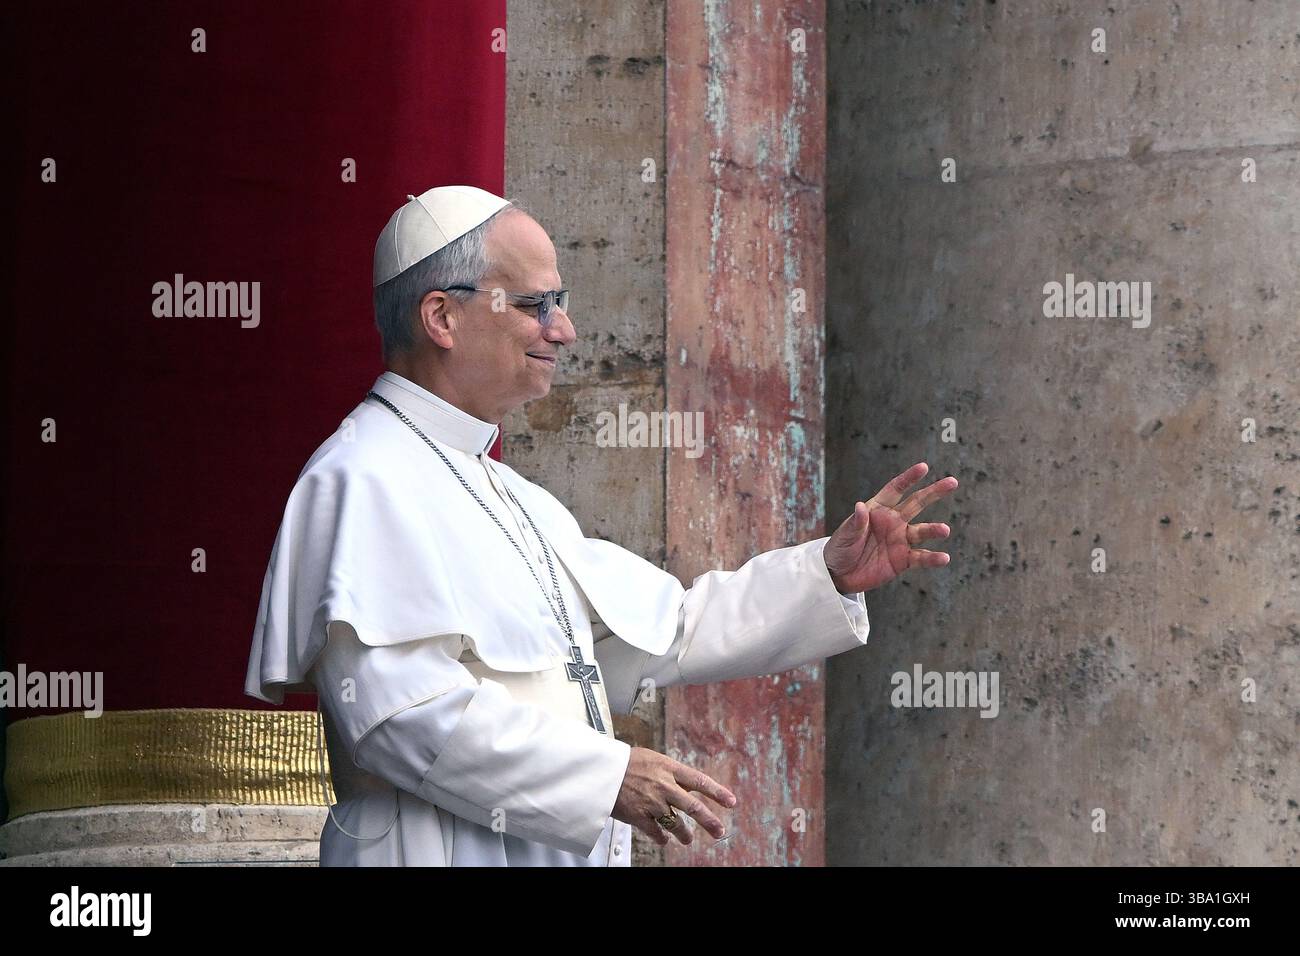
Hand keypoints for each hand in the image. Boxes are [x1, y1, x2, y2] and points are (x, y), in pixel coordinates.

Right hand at [612, 747, 736, 846]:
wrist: (601, 770)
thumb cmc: (626, 762)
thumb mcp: (652, 758)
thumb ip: (669, 772)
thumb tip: (685, 783)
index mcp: (669, 768)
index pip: (699, 781)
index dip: (718, 792)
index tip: (731, 802)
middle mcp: (664, 786)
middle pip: (693, 807)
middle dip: (709, 821)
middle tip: (719, 831)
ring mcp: (652, 802)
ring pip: (676, 823)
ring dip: (684, 834)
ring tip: (687, 839)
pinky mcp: (639, 816)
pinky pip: (656, 832)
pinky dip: (661, 837)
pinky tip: (663, 839)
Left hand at [824, 461, 957, 593]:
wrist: (840, 574)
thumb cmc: (840, 548)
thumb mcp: (844, 535)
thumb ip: (855, 523)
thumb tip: (860, 506)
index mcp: (878, 509)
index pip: (895, 490)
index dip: (908, 478)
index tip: (924, 467)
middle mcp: (893, 521)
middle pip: (916, 503)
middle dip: (933, 493)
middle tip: (952, 482)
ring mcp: (900, 540)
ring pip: (922, 531)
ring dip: (934, 530)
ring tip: (944, 530)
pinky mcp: (903, 560)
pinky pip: (921, 558)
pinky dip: (932, 558)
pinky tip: (944, 558)